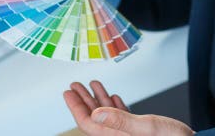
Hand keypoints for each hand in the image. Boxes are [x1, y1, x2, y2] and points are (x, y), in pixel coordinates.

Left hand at [64, 80, 193, 135]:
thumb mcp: (146, 127)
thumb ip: (120, 121)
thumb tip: (96, 115)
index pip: (89, 123)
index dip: (76, 107)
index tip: (68, 92)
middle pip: (95, 118)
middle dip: (83, 100)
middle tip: (73, 85)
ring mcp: (129, 134)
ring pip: (107, 115)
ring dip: (98, 99)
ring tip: (91, 84)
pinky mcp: (140, 131)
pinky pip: (121, 117)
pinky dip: (115, 105)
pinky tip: (113, 97)